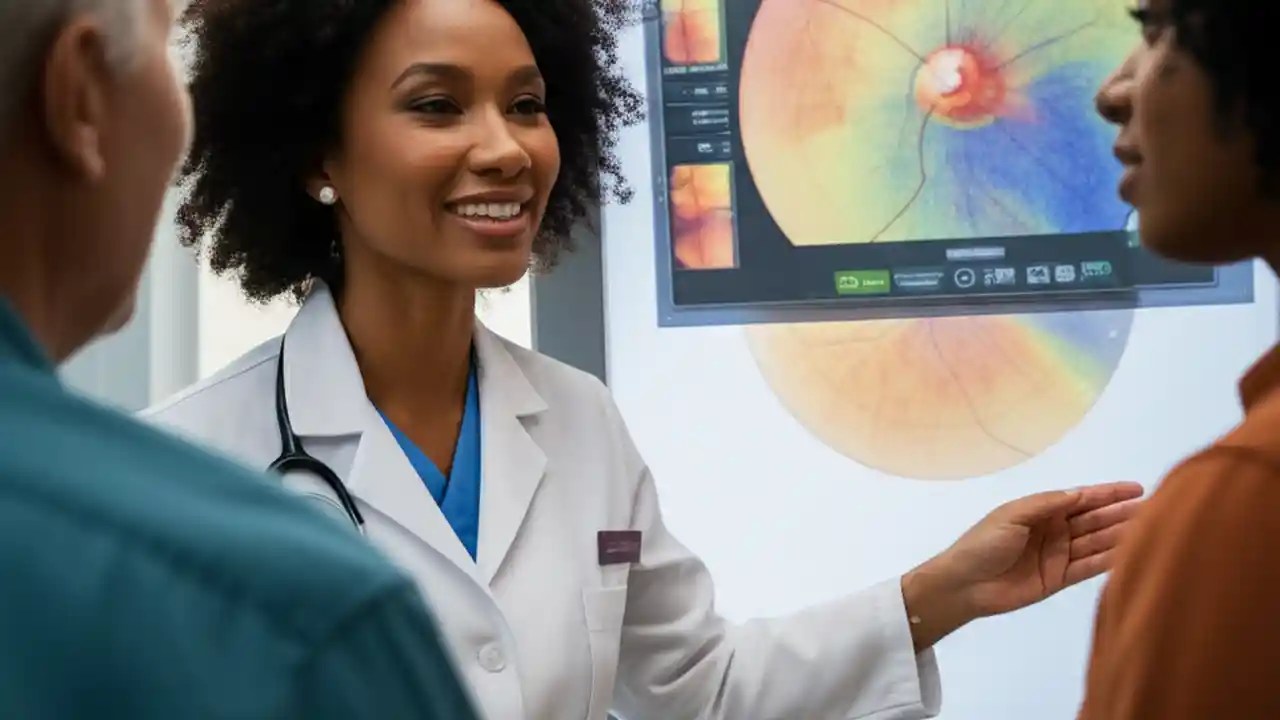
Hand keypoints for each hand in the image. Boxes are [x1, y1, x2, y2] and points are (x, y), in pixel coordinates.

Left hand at [902, 482, 1144, 650]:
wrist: (965, 584)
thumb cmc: (983, 543)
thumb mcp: (1012, 516)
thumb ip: (1046, 505)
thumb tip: (1079, 493)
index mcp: (1041, 511)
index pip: (1081, 499)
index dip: (1108, 494)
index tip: (1136, 489)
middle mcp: (1054, 530)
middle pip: (1094, 520)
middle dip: (1122, 514)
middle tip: (1154, 510)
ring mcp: (1059, 555)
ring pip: (1096, 542)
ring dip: (1121, 536)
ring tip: (1152, 530)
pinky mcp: (1060, 578)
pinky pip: (1089, 567)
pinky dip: (1109, 561)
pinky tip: (1131, 554)